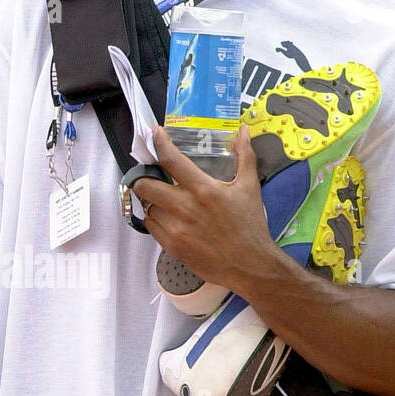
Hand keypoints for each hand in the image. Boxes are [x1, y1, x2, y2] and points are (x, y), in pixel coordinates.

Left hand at [132, 123, 273, 294]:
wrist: (250, 265)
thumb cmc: (250, 226)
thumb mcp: (249, 187)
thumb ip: (244, 155)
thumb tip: (243, 131)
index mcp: (203, 189)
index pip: (171, 160)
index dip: (159, 143)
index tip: (155, 135)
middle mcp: (185, 207)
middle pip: (144, 186)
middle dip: (144, 178)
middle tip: (152, 177)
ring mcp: (176, 228)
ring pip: (148, 207)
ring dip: (154, 201)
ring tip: (168, 201)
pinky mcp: (172, 246)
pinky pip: (151, 227)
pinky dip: (157, 220)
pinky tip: (171, 219)